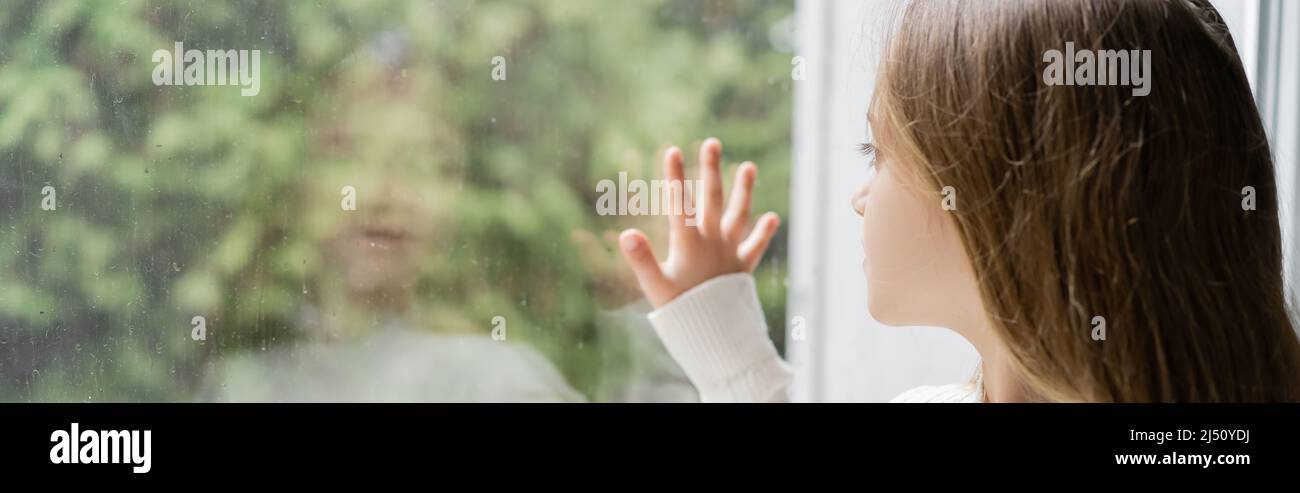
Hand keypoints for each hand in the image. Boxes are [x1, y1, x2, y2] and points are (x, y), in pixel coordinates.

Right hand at [618, 138, 779, 306]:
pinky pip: (755, 248)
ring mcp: (730, 253)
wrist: (715, 336)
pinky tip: (773, 218)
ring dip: (745, 192)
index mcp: (689, 245)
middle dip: (711, 170)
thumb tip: (626, 234)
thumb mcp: (656, 288)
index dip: (675, 177)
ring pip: (739, 216)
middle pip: (712, 200)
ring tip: (750, 168)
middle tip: (713, 143)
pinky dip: (763, 233)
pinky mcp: (742, 268)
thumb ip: (642, 260)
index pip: (680, 204)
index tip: (672, 149)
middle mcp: (713, 243)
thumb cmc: (680, 312)